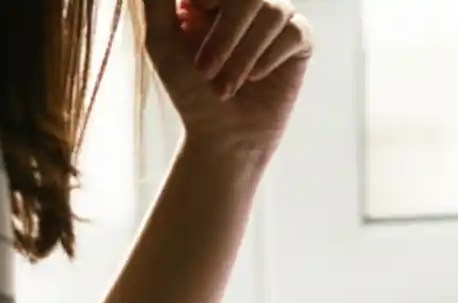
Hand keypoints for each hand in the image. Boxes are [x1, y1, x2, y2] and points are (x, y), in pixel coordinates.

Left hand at [141, 0, 312, 156]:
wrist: (225, 135)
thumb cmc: (191, 91)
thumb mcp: (162, 42)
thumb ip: (157, 2)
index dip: (209, 0)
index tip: (189, 26)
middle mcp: (248, 2)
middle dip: (226, 33)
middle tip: (204, 70)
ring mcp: (276, 20)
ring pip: (273, 10)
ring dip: (245, 52)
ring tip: (228, 85)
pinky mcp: (299, 42)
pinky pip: (296, 31)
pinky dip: (272, 56)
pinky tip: (256, 78)